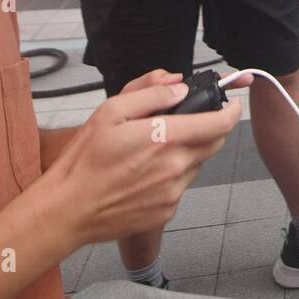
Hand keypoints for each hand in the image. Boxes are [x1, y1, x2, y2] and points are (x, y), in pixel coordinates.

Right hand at [44, 72, 241, 247]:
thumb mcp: (110, 111)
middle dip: (209, 129)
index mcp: (164, 139)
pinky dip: (172, 176)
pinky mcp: (166, 211)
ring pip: (197, 164)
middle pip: (214, 143)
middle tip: (186, 123)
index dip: (231, 111)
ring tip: (152, 151)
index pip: (219, 123)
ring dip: (186, 153)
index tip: (232, 104)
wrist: (67, 209)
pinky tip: (144, 175)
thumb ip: (150, 93)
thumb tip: (179, 87)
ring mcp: (172, 192)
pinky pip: (181, 187)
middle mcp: (175, 167)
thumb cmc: (84, 159)